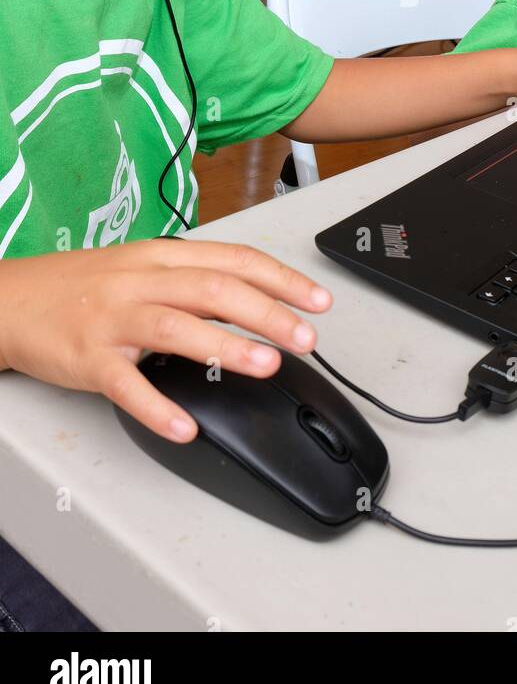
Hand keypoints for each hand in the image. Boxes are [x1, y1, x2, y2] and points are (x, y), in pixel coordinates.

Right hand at [0, 239, 331, 442]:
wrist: (14, 300)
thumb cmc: (85, 287)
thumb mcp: (143, 268)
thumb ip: (194, 280)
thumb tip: (256, 298)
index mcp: (162, 258)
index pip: (234, 260)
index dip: (282, 279)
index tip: (318, 301)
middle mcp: (142, 282)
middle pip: (214, 289)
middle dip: (268, 312)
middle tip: (306, 337)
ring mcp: (114, 319)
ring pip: (176, 327)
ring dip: (226, 347)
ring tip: (266, 365)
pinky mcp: (88, 358)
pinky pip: (125, 385)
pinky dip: (157, 407)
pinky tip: (185, 425)